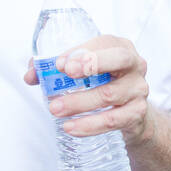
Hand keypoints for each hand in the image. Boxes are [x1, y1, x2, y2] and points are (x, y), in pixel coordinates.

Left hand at [24, 35, 155, 147]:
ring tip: (55, 109)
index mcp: (120, 47)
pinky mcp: (137, 113)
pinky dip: (90, 125)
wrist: (130, 114)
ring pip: (109, 95)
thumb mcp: (84, 72)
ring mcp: (138, 89)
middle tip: (65, 73)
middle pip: (120, 59)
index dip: (82, 51)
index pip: (104, 43)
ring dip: (79, 102)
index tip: (59, 63)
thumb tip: (31, 76)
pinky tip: (72, 127)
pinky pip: (113, 120)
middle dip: (92, 64)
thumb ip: (54, 70)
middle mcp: (135, 65)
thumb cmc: (103, 84)